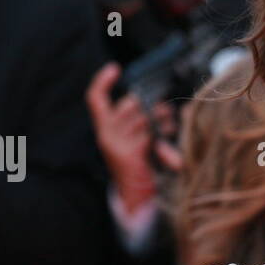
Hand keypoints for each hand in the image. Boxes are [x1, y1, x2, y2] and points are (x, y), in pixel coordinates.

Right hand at [86, 62, 181, 213]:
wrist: (135, 196)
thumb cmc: (139, 165)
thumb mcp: (136, 139)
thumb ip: (141, 121)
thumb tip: (161, 103)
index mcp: (104, 128)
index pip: (95, 99)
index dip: (101, 81)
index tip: (114, 68)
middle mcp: (106, 135)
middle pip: (128, 104)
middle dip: (151, 104)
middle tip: (167, 110)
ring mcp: (115, 144)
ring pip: (141, 117)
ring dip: (161, 118)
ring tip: (170, 124)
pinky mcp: (128, 153)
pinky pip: (148, 133)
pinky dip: (161, 134)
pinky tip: (167, 137)